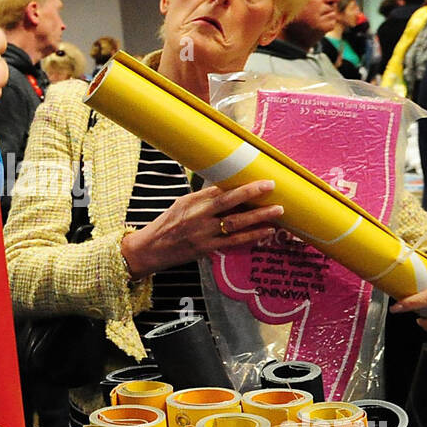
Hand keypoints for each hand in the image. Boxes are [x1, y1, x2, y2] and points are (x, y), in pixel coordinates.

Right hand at [120, 179, 282, 279]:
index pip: (217, 188)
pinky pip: (234, 242)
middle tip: (270, 185)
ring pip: (235, 223)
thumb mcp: (180, 205)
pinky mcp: (206, 249)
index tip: (255, 176)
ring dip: (258, 217)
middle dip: (251, 193)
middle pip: (228, 201)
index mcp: (190, 201)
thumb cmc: (165, 225)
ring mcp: (203, 234)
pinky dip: (252, 236)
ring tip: (277, 211)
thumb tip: (225, 188)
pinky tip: (266, 231)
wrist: (149, 250)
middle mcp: (197, 216)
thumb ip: (202, 198)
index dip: (237, 182)